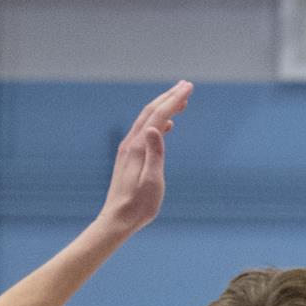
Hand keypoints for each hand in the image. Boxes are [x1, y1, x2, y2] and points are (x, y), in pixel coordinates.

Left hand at [98, 81, 190, 235]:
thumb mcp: (152, 181)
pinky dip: (158, 122)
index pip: (158, 116)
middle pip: (151, 112)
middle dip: (169, 97)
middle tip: (187, 85)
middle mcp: (131, 144)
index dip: (174, 100)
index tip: (188, 88)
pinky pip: (145, 131)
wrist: (117, 220)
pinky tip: (168, 125)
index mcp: (138, 148)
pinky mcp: (130, 157)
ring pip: (147, 120)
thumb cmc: (139, 205)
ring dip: (164, 107)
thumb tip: (156, 127)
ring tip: (180, 100)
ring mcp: (129, 150)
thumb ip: (155, 154)